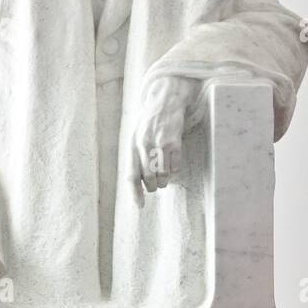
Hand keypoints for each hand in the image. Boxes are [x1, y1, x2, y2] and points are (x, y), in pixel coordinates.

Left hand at [128, 75, 198, 206]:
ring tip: (164, 176)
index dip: (135, 193)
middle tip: (156, 185)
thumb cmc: (150, 123)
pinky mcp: (174, 142)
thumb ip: (135, 158)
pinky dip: (175, 170)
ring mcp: (159, 143)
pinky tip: (173, 164)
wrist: (166, 101)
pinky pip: (175, 167)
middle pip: (148, 178)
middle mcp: (144, 145)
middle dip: (153, 186)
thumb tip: (137, 184)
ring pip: (162, 175)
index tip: (140, 206)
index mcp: (132, 145)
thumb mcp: (136, 137)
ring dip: (164, 181)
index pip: (131, 175)